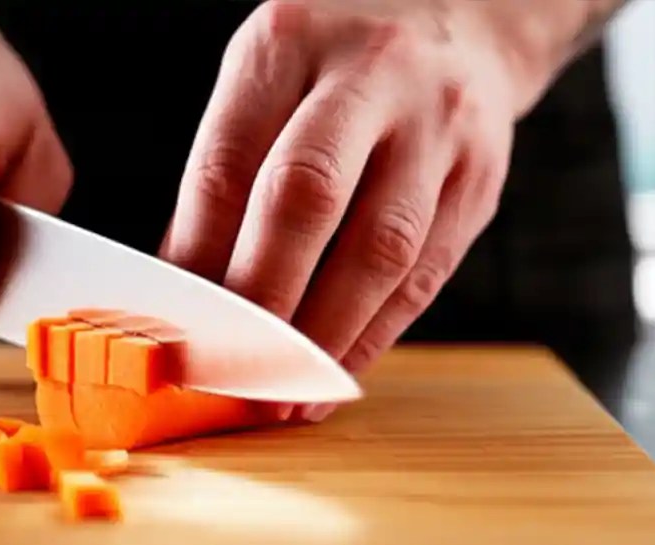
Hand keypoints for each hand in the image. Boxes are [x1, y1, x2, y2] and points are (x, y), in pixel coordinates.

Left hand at [161, 0, 523, 420]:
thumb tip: (183, 286)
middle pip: (306, 199)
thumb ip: (225, 172)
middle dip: (259, 303)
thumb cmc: (336, 63)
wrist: (460, 19)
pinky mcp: (479, 181)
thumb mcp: (266, 79)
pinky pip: (425, 276)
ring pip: (379, 250)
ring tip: (282, 398)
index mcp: (290, 42)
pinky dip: (374, 336)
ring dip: (323, 338)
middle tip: (225, 374)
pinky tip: (335, 374)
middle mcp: (372, 74)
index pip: (230, 164)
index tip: (174, 327)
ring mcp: (438, 126)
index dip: (197, 258)